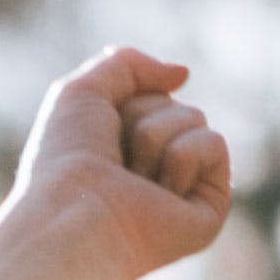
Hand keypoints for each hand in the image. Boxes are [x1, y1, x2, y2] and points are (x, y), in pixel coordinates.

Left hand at [11, 44, 233, 268]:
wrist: (73, 215)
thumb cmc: (66, 161)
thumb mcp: (81, 91)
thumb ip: (127, 63)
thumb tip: (183, 73)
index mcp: (124, 151)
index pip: (150, 94)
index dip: (123, 102)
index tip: (95, 137)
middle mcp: (154, 171)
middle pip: (174, 103)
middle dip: (141, 118)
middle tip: (114, 160)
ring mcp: (184, 190)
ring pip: (195, 118)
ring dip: (155, 138)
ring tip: (132, 180)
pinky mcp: (209, 209)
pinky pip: (214, 144)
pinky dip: (183, 157)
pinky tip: (160, 194)